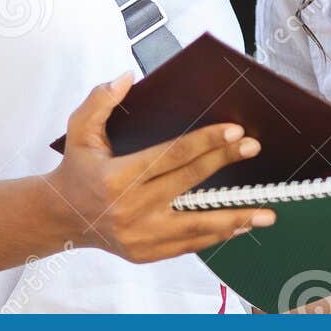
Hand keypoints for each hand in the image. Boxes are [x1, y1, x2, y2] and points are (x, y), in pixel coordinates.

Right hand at [47, 73, 274, 262]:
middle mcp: (129, 209)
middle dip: (224, 163)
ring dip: (234, 218)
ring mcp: (140, 235)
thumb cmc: (77, 167)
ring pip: (196, 226)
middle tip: (254, 148)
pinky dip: (216, 236)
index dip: (205, 142)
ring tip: (266, 212)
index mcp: (117, 177)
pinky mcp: (146, 253)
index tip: (235, 131)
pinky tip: (240, 225)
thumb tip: (127, 76)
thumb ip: (101, 100)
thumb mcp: (79, 130)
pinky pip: (189, 245)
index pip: (171, 155)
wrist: (63, 217)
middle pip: (188, 183)